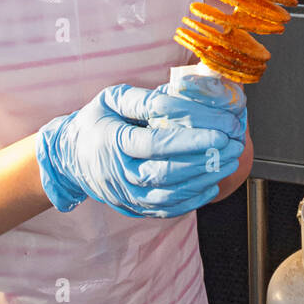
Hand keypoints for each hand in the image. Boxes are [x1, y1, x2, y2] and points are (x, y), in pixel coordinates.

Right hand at [37, 85, 244, 218]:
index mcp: (113, 141)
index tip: (221, 128)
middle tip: (233, 143)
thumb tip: (182, 93)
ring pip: (168, 194)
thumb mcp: (112, 99)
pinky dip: (191, 200)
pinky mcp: (133, 207)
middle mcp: (119, 172)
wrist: (69, 158)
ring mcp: (126, 194)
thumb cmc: (96, 122)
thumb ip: (144, 98)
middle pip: (166, 172)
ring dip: (203, 179)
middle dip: (205, 158)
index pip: (156, 142)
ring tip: (229, 160)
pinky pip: (165, 210)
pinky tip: (212, 185)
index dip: (191, 139)